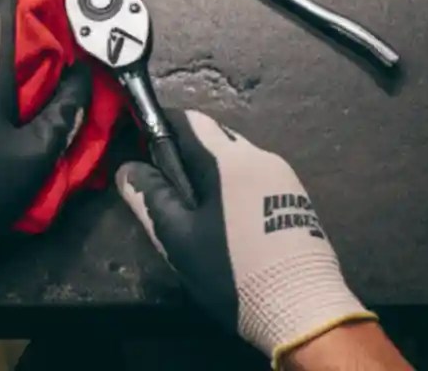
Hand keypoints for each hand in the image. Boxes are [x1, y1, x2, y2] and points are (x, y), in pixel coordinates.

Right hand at [116, 110, 374, 367]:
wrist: (300, 308)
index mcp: (229, 160)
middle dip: (185, 150)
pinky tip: (228, 219)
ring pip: (236, 157)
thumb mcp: (179, 239)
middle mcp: (260, 156)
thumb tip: (127, 168)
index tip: (141, 145)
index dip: (160, 124)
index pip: (189, 119)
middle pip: (214, 136)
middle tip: (164, 184)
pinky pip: (256, 176)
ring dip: (211, 170)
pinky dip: (235, 184)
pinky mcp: (297, 197)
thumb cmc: (232, 271)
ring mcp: (284, 175)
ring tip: (195, 208)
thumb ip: (150, 197)